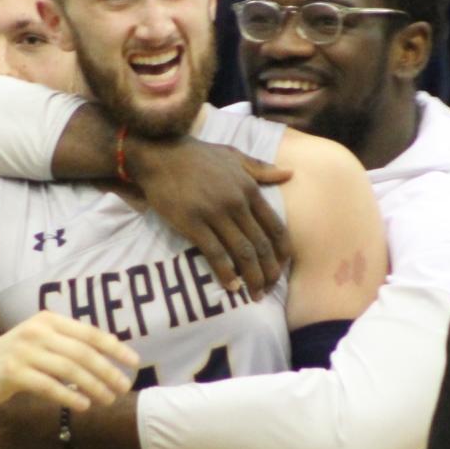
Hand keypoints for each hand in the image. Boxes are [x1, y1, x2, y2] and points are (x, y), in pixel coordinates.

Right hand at [0, 310, 137, 411]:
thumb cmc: (14, 360)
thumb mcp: (40, 343)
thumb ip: (67, 344)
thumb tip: (107, 355)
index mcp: (47, 320)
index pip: (89, 333)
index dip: (114, 347)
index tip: (134, 362)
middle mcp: (36, 331)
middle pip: (82, 353)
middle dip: (108, 371)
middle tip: (124, 387)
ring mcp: (23, 351)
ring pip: (69, 370)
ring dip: (93, 386)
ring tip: (108, 400)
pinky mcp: (13, 372)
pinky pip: (48, 386)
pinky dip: (69, 396)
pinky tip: (83, 405)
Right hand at [127, 136, 292, 298]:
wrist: (160, 153)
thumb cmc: (197, 156)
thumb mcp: (233, 156)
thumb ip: (261, 168)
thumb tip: (290, 173)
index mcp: (249, 189)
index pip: (275, 227)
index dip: (282, 252)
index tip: (282, 269)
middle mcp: (237, 203)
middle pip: (262, 245)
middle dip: (270, 272)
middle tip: (270, 289)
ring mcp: (215, 214)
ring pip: (242, 253)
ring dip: (252, 278)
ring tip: (255, 294)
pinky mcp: (192, 223)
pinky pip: (215, 254)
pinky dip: (225, 273)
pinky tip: (231, 286)